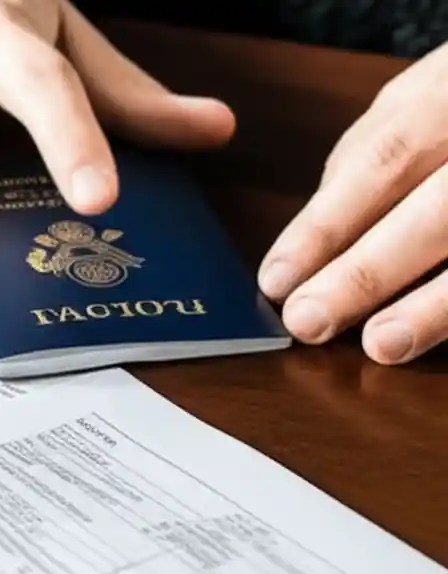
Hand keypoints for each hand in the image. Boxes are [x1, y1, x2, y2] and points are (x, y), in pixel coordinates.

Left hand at [259, 43, 447, 364]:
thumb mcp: (423, 94)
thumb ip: (371, 155)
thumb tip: (316, 236)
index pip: (383, 161)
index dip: (326, 225)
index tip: (276, 280)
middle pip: (440, 210)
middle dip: (368, 273)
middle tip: (308, 321)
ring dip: (436, 306)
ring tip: (381, 343)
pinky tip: (435, 337)